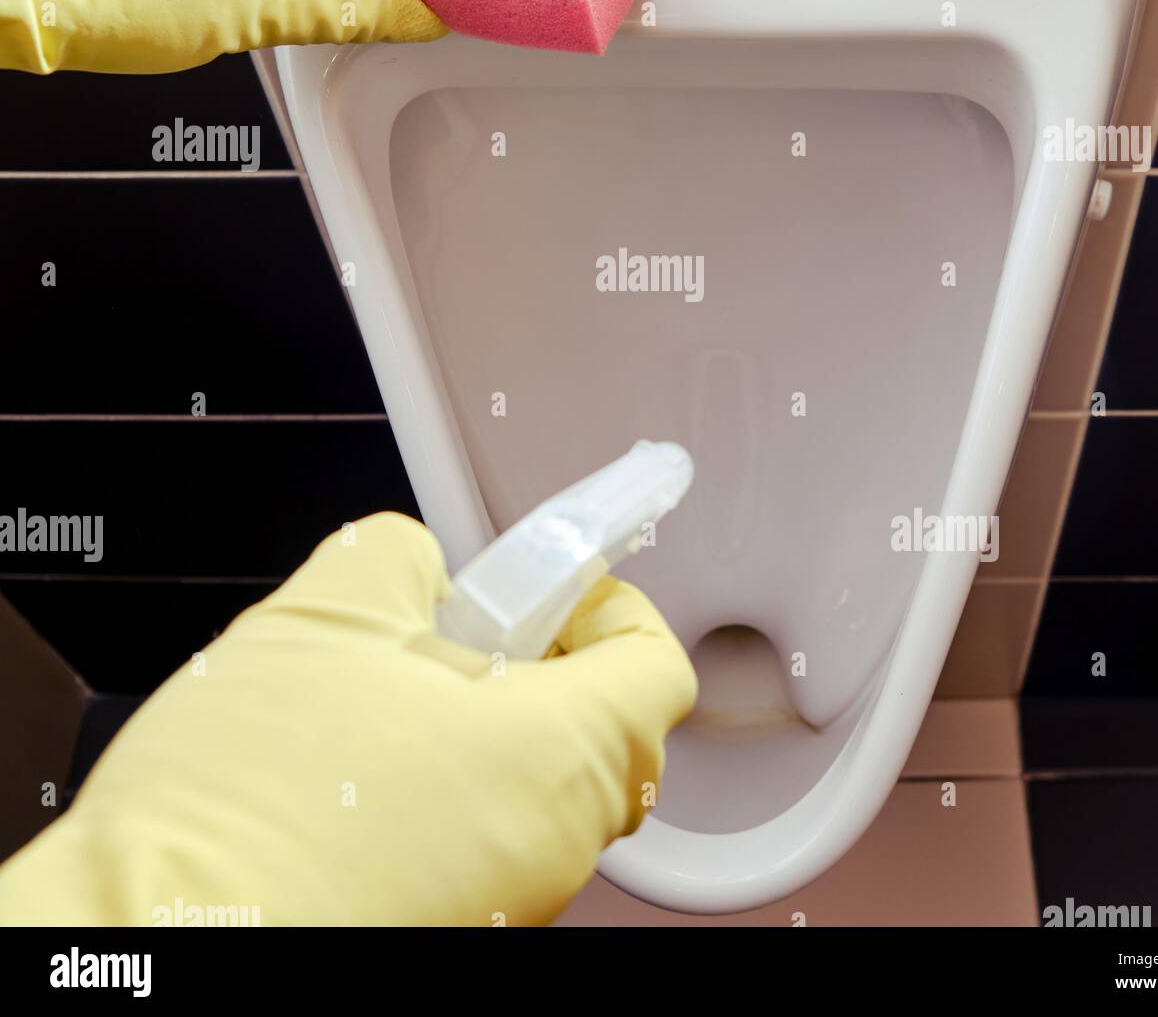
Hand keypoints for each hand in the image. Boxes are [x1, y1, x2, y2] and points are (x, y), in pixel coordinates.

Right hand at [0, 513, 696, 925]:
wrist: (155, 945)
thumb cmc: (250, 810)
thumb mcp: (321, 621)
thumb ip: (394, 559)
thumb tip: (416, 560)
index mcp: (561, 752)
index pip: (656, 666)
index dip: (611, 607)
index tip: (556, 586)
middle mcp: (553, 842)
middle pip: (595, 725)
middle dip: (528, 662)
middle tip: (448, 633)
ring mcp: (506, 899)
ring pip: (527, 783)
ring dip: (468, 725)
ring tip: (369, 702)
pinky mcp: (445, 924)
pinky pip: (474, 836)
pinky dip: (434, 790)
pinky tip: (341, 773)